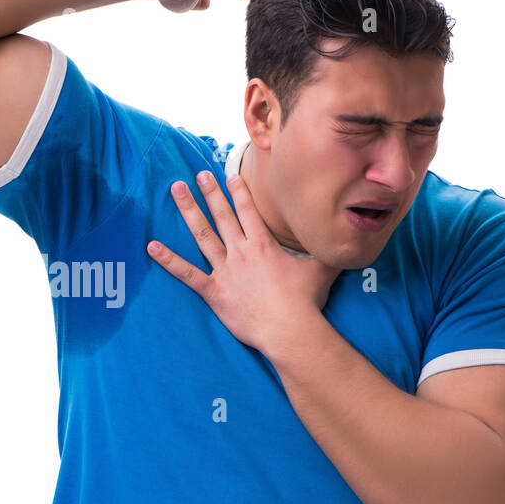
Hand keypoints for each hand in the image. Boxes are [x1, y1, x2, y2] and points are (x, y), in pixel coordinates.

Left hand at [147, 170, 341, 354]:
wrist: (289, 329)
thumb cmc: (306, 301)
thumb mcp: (323, 269)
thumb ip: (330, 250)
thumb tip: (353, 236)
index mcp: (263, 244)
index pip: (248, 210)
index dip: (237, 190)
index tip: (228, 174)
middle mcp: (241, 251)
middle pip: (222, 215)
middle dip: (210, 193)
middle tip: (198, 174)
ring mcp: (224, 271)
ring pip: (202, 235)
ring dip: (188, 211)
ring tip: (177, 190)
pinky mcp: (213, 292)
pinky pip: (186, 274)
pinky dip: (168, 261)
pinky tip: (151, 247)